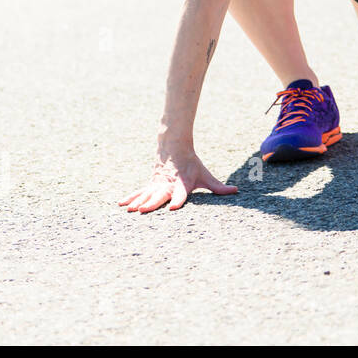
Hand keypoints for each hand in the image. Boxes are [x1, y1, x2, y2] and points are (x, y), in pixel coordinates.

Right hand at [118, 146, 237, 212]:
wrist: (175, 148)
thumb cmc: (192, 165)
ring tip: (131, 210)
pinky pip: (139, 192)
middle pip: (159, 196)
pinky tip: (121, 205)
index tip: (173, 208)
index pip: (180, 194)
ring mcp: (157, 184)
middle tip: (143, 210)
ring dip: (138, 201)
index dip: (177, 201)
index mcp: (182, 184)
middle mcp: (168, 185)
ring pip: (146, 194)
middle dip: (152, 203)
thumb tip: (236, 191)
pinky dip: (130, 197)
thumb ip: (218, 187)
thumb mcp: (205, 175)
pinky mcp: (150, 184)